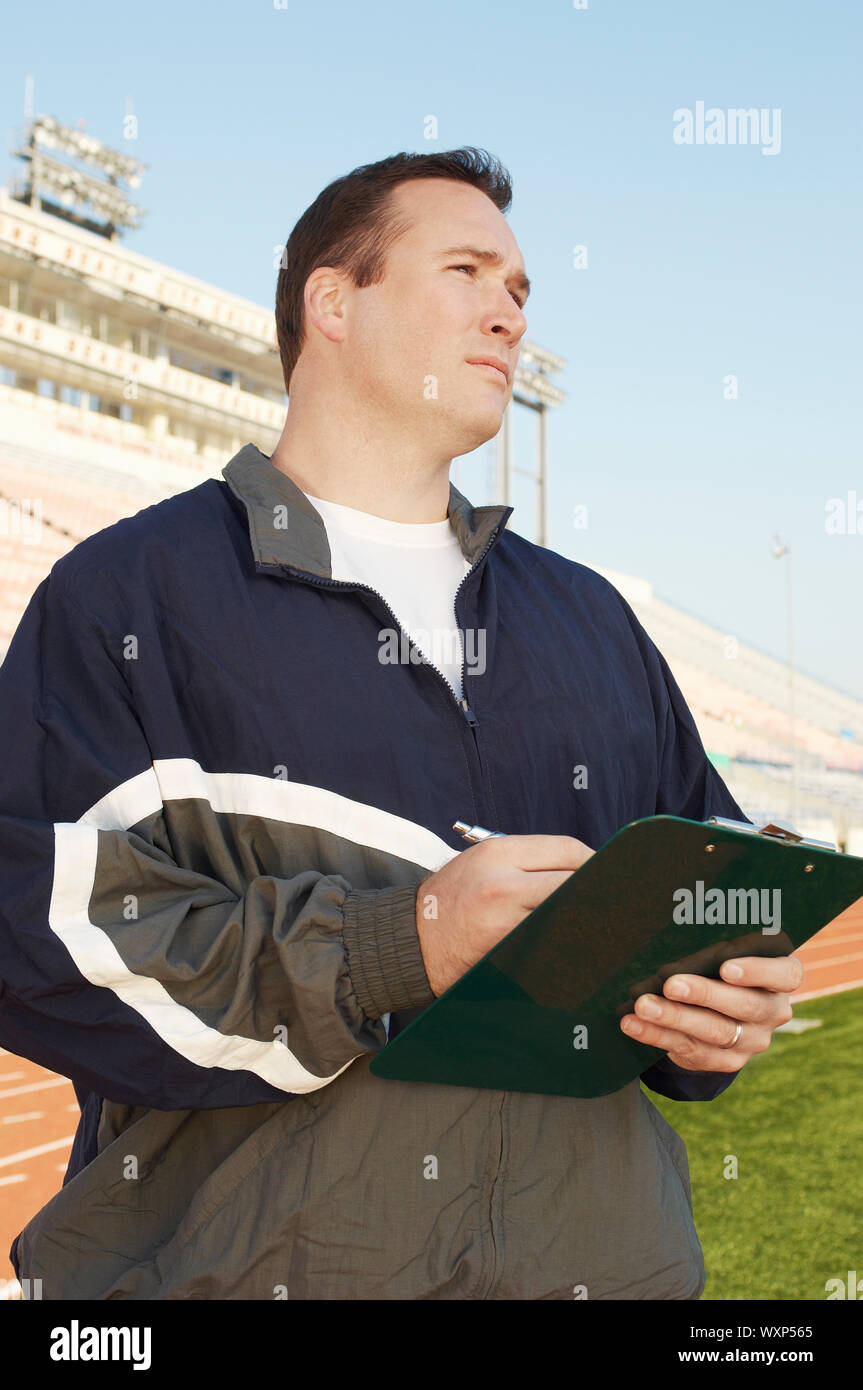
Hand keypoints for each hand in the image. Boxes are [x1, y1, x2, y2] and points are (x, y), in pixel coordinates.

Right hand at [416, 834, 594, 996]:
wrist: (410, 939)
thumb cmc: (450, 900)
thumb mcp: (481, 863)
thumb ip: (526, 861)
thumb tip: (580, 867)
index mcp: (498, 853)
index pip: (567, 849)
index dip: (594, 861)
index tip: (606, 871)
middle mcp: (503, 883)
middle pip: (574, 881)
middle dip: (597, 891)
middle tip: (611, 900)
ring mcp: (506, 920)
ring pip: (568, 914)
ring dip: (586, 918)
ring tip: (597, 921)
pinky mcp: (508, 952)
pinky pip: (551, 943)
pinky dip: (567, 942)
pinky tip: (573, 943)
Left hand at [619, 954, 803, 1071]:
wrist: (725, 1012)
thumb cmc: (722, 966)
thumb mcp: (728, 953)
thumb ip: (715, 950)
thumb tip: (674, 936)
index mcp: (782, 978)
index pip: (785, 974)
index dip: (758, 971)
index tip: (726, 967)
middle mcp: (773, 1012)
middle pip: (744, 1005)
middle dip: (704, 994)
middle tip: (671, 984)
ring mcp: (752, 1040)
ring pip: (714, 1031)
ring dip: (674, 1017)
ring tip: (643, 1006)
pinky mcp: (727, 1061)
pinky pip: (690, 1049)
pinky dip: (657, 1035)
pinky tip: (634, 1024)